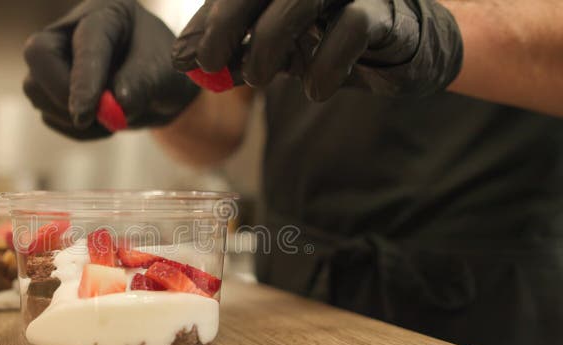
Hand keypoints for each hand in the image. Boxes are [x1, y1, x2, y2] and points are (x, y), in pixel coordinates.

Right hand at [23, 0, 199, 139]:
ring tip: (112, 117)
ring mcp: (55, 61)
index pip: (86, 42)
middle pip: (39, 54)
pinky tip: (103, 123)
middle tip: (88, 118)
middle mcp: (72, 32)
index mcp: (106, 15)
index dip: (83, 78)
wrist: (159, 88)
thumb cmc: (164, 70)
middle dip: (60, 92)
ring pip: (36, 89)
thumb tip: (118, 105)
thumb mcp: (165, 74)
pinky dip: (77, 131)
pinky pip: (49, 116)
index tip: (85, 113)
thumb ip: (143, 85)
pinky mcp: (50, 90)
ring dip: (71, 117)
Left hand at [171, 0, 462, 99]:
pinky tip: (315, 90)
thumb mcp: (276, 49)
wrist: (403, 48)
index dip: (208, 21)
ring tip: (259, 79)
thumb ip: (235, 52)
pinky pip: (352, 27)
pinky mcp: (384, 10)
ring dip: (270, 42)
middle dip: (228, 23)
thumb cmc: (330, 41)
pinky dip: (325, 65)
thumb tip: (184, 61)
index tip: (186, 58)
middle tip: (211, 63)